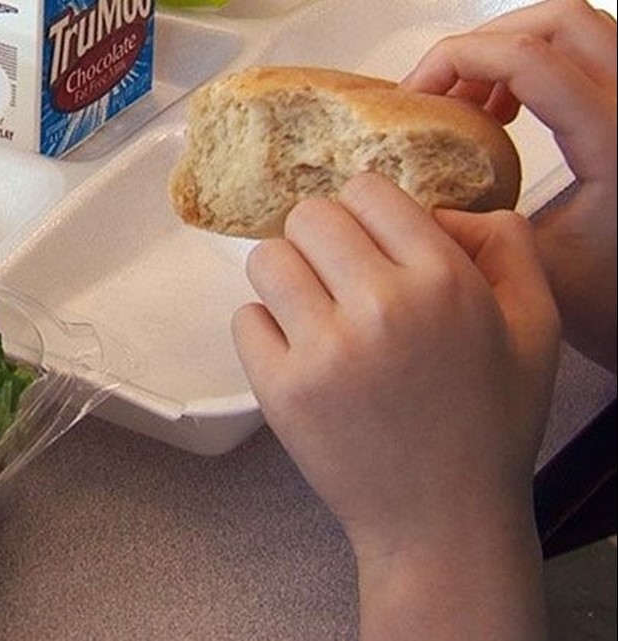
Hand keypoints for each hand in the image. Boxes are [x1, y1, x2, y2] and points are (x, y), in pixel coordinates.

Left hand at [233, 173, 560, 638]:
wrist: (442, 521)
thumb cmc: (489, 424)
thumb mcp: (535, 326)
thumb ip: (506, 245)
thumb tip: (444, 206)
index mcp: (444, 281)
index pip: (367, 190)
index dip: (368, 213)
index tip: (373, 245)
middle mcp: (379, 306)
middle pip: (308, 216)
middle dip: (323, 241)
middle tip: (340, 279)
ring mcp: (323, 349)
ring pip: (267, 259)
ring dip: (289, 280)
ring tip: (317, 313)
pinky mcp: (279, 388)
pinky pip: (245, 318)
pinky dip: (266, 331)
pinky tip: (301, 355)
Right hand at [401, 0, 616, 371]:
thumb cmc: (604, 301)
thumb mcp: (525, 269)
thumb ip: (470, 224)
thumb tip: (407, 194)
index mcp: (614, 144)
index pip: (529, 60)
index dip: (459, 60)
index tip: (415, 96)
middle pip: (558, 20)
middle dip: (485, 42)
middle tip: (440, 89)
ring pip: (576, 30)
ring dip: (510, 52)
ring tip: (469, 103)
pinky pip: (589, 56)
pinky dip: (535, 68)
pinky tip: (503, 115)